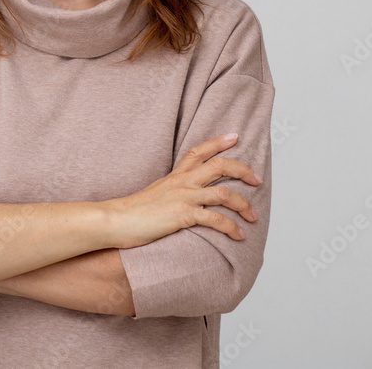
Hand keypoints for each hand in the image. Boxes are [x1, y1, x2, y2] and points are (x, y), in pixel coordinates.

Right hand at [102, 133, 261, 248]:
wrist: (115, 219)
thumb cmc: (132, 212)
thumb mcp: (153, 193)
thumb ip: (170, 191)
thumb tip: (180, 198)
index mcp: (174, 176)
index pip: (198, 151)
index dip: (218, 142)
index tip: (235, 136)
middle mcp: (181, 182)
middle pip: (219, 166)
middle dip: (242, 170)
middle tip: (256, 179)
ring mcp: (183, 197)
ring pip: (224, 193)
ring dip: (243, 204)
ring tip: (252, 215)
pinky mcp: (183, 214)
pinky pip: (216, 219)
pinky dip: (232, 227)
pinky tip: (239, 235)